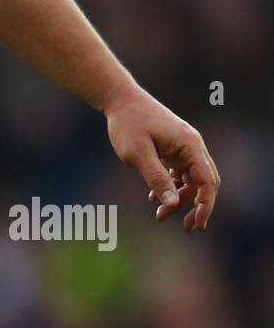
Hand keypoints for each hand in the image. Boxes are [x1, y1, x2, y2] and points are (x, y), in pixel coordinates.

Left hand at [105, 88, 219, 231]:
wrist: (119, 100)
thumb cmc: (128, 123)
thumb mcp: (138, 153)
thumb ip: (157, 178)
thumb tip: (174, 203)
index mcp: (190, 145)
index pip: (208, 181)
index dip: (206, 205)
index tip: (197, 224)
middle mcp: (191, 146)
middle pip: (204, 182)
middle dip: (196, 206)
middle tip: (186, 227)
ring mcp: (183, 147)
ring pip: (190, 179)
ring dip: (179, 198)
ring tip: (160, 215)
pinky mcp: (172, 148)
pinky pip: (179, 173)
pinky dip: (170, 186)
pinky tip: (153, 198)